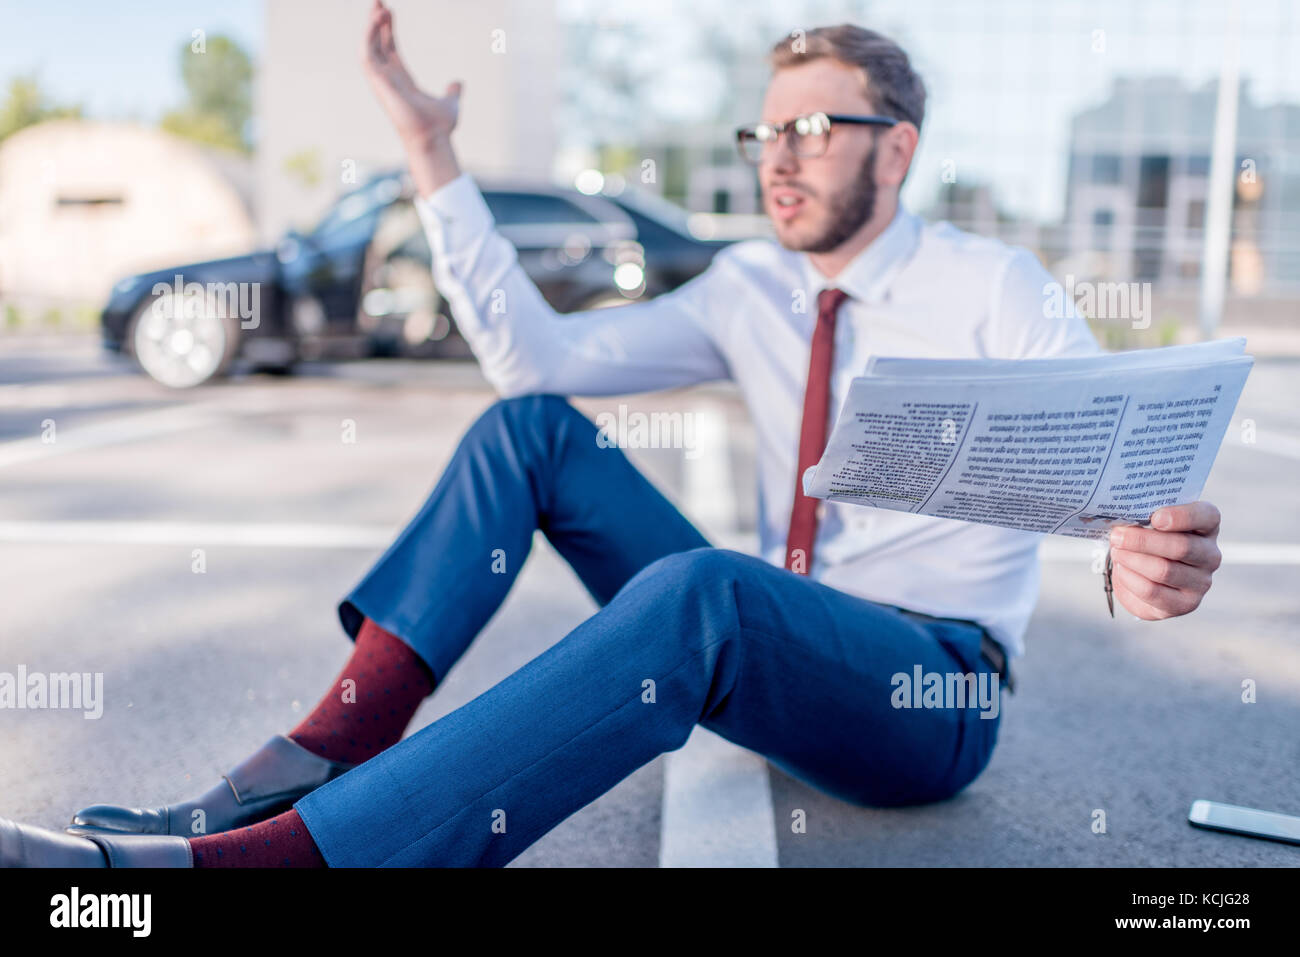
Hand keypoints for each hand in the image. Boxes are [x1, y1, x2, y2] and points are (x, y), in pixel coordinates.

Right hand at [361, 0, 462, 193]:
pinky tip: (375, 21)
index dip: (387, 30)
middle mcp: (389, 79)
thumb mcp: (450, 102)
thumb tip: (458, 83)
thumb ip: (452, 91)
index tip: (389, 11)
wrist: (434, 138)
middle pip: (376, 45)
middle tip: (378, 1)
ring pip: (368, 48)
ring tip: (378, 7)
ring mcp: (382, 81)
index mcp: (402, 80)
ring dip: (370, 27)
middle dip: (375, 23)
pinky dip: (368, 37)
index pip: (390, 49)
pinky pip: (366, 56)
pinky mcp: (379, 83)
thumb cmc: (439, 126)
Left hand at [1108, 501, 1221, 619]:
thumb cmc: (1149, 540)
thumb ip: (1144, 516)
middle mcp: (1210, 555)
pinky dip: (1130, 579)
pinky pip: (1152, 591)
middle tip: (1116, 536)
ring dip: (1133, 560)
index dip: (1182, 516)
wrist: (1145, 577)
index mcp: (1207, 526)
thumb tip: (1122, 521)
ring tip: (1116, 552)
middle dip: (1142, 541)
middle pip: (1181, 547)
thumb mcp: (1149, 523)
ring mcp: (1201, 582)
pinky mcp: (1185, 604)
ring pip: (1164, 571)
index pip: (1207, 516)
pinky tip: (1121, 569)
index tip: (1155, 517)